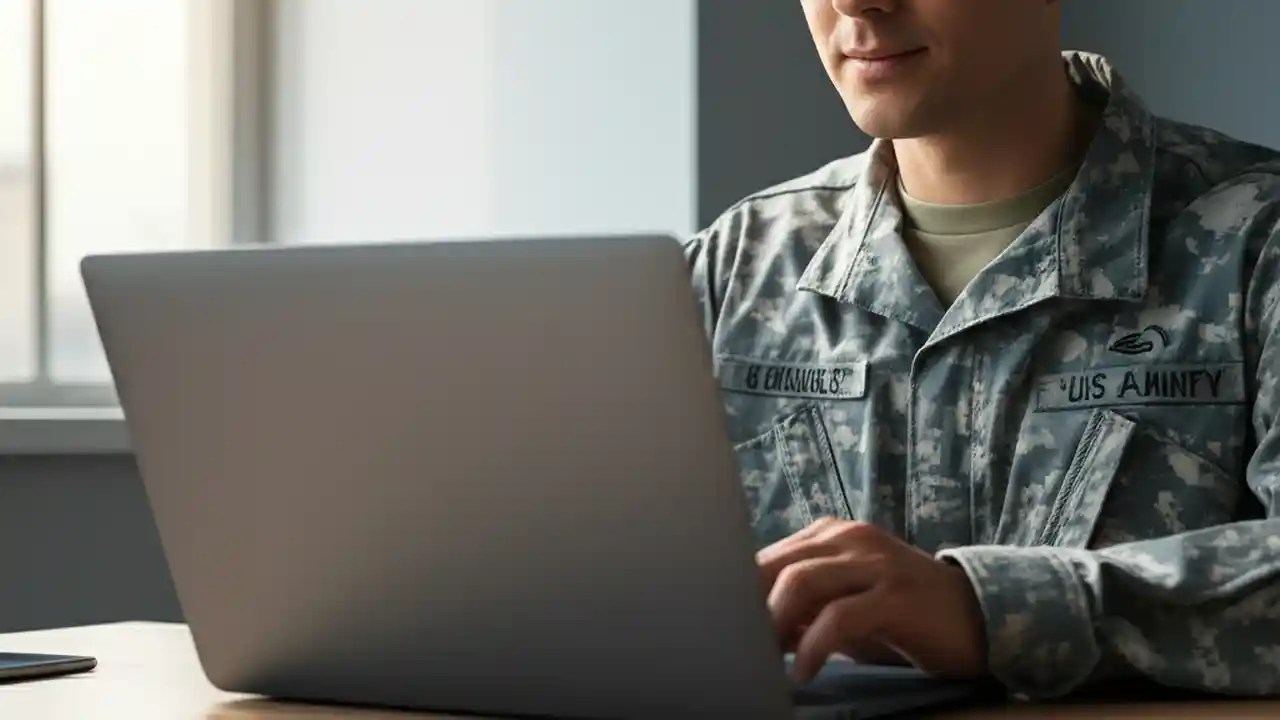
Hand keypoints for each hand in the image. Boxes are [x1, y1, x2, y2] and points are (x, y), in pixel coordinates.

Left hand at [758, 518, 987, 682]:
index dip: (740, 592)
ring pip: (802, 582)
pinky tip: (805, 671)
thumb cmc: (904, 616)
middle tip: (737, 646)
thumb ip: (802, 613)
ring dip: (774, 623)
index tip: (724, 625)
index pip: (768, 556)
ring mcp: (875, 563)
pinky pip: (840, 617)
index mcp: (832, 534)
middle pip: (776, 564)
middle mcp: (851, 538)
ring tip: (765, 658)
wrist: (979, 617)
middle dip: (750, 607)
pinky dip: (814, 646)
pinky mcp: (895, 595)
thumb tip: (754, 631)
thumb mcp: (846, 609)